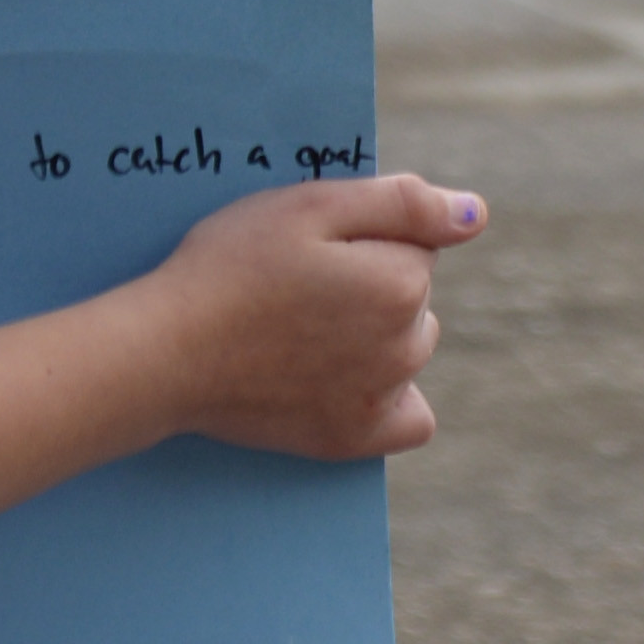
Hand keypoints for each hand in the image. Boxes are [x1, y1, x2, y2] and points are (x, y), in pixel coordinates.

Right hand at [140, 174, 479, 457]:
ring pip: (407, 348)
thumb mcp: (309, 207)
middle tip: (300, 286)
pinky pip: (410, 418)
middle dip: (373, 283)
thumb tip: (476, 214)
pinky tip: (345, 380)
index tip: (311, 248)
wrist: (168, 350)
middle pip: (413, 297)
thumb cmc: (231, 266)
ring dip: (375, 335)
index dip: (361, 236)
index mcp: (402, 283)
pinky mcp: (353, 439)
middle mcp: (406, 347)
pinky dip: (391, 398)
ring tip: (303, 329)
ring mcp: (380, 399)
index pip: (415, 243)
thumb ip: (403, 204)